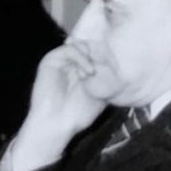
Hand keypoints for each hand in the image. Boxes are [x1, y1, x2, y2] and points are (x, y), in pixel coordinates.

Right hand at [7, 42, 109, 170]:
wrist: (56, 124)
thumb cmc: (77, 114)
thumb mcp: (100, 94)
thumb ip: (106, 78)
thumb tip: (119, 66)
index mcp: (81, 68)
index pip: (95, 51)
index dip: (106, 55)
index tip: (115, 65)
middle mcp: (70, 62)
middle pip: (88, 46)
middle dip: (99, 53)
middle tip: (107, 63)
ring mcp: (61, 60)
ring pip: (80, 46)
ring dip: (90, 56)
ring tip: (94, 73)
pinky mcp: (51, 60)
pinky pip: (70, 49)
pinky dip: (82, 57)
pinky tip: (88, 71)